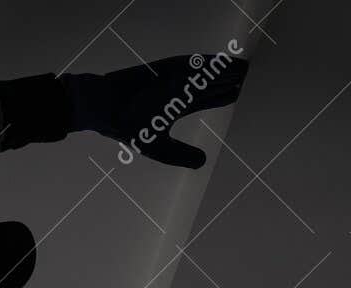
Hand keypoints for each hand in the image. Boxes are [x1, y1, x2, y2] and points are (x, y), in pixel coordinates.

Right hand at [61, 53, 249, 168]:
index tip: (236, 92)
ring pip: (204, 73)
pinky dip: (208, 64)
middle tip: (244, 73)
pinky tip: (225, 63)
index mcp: (175, 107)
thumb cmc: (127, 127)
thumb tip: (203, 161)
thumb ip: (181, 154)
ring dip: (223, 69)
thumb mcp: (158, 148)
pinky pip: (191, 66)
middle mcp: (177, 91)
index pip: (204, 98)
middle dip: (227, 79)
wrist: (105, 109)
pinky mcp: (166, 70)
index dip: (221, 95)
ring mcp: (173, 79)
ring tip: (242, 67)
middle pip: (208, 83)